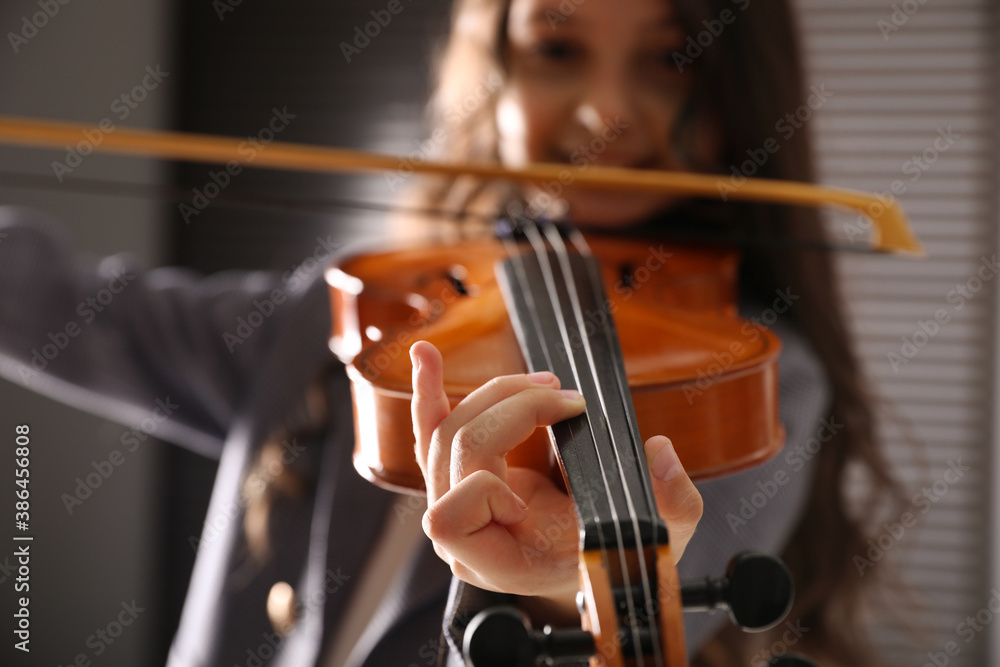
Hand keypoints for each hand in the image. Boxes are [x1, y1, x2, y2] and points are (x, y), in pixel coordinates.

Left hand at [410, 340, 702, 612]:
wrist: (593, 564)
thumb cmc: (618, 557)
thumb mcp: (659, 539)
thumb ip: (672, 504)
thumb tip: (658, 452)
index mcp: (501, 561)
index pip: (452, 517)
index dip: (489, 490)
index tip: (543, 490)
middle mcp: (466, 534)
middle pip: (458, 449)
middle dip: (517, 410)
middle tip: (572, 401)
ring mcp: (457, 501)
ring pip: (447, 429)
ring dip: (499, 392)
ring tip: (548, 383)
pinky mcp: (460, 474)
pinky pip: (430, 427)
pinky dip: (429, 388)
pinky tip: (426, 354)